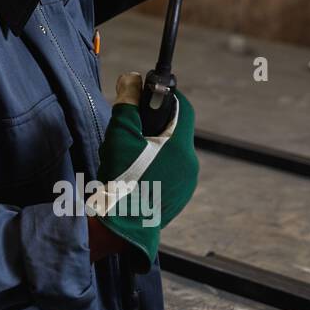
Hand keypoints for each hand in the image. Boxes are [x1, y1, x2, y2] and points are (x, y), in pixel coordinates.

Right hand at [88, 72, 198, 268]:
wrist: (120, 229)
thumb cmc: (120, 181)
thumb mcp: (119, 137)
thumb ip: (127, 105)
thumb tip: (132, 79)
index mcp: (180, 147)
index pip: (183, 107)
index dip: (166, 97)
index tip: (147, 95)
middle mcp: (190, 165)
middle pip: (173, 131)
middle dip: (149, 125)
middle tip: (126, 130)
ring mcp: (186, 184)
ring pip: (169, 152)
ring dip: (148, 147)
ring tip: (123, 157)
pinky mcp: (177, 198)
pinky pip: (168, 172)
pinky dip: (151, 166)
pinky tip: (130, 175)